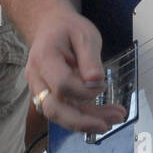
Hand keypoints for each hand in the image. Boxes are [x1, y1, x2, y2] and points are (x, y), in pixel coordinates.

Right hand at [26, 11, 127, 135]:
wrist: (49, 27)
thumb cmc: (68, 29)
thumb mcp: (85, 35)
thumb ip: (90, 58)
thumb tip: (96, 82)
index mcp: (44, 58)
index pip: (61, 84)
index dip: (84, 90)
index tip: (103, 85)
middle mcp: (37, 78)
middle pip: (53, 109)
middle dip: (81, 122)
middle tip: (107, 125)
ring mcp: (40, 89)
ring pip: (60, 114)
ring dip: (86, 122)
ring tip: (115, 120)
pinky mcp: (48, 97)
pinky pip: (64, 111)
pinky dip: (84, 117)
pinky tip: (104, 119)